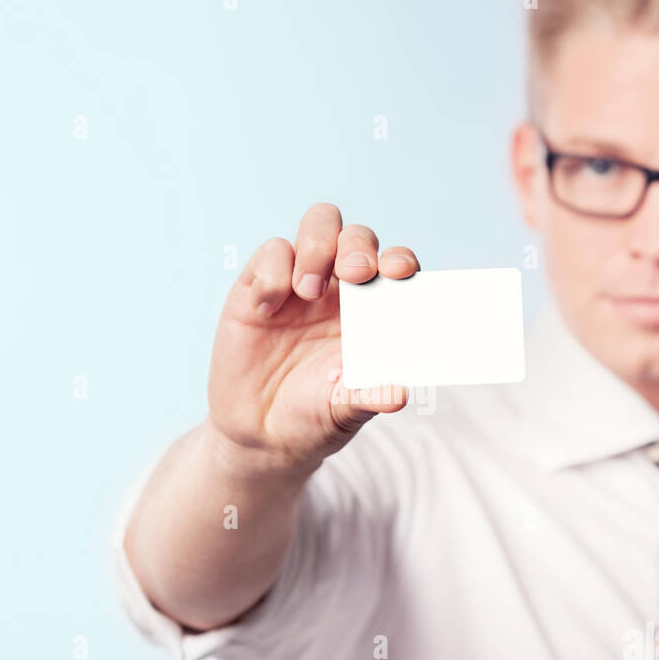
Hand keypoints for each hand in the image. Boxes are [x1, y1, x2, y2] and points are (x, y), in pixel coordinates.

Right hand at [206, 202, 419, 473]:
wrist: (260, 434)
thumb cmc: (314, 417)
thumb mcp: (345, 410)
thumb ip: (369, 397)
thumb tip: (400, 394)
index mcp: (373, 311)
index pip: (395, 267)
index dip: (401, 261)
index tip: (399, 273)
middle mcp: (340, 289)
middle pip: (357, 235)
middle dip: (359, 245)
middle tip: (354, 273)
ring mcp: (299, 283)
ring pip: (318, 225)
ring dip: (318, 246)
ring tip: (308, 290)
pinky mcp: (258, 287)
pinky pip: (271, 252)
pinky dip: (272, 273)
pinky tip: (268, 310)